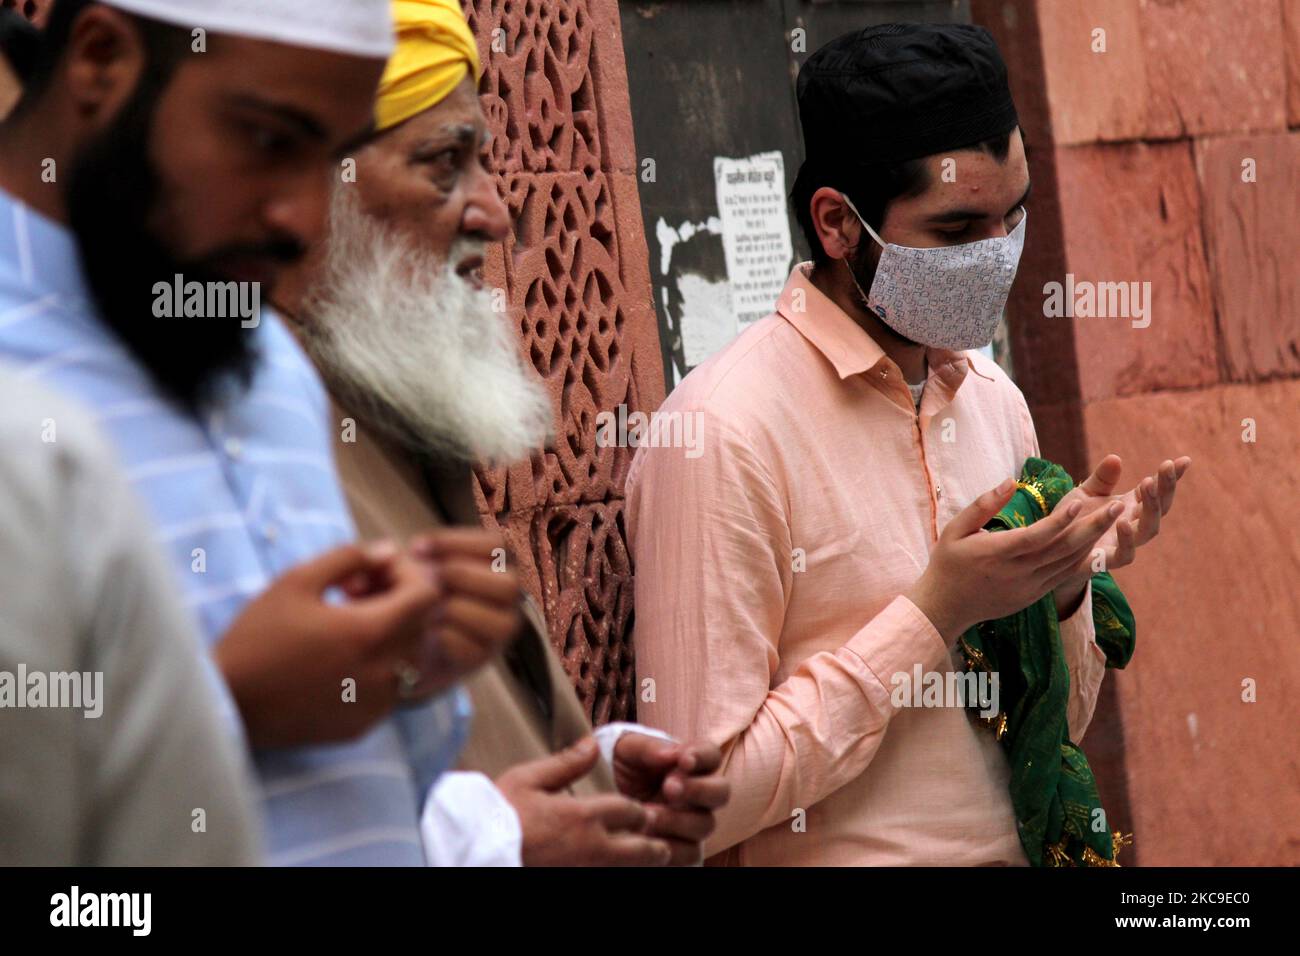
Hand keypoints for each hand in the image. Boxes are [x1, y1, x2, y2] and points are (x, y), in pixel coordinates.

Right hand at [215, 541, 443, 748]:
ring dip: (389, 635)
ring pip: (408, 658)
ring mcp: (375, 704)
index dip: (407, 575)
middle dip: (397, 601)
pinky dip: (377, 668)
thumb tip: (387, 551)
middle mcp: (384, 673)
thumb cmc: (257, 637)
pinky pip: (389, 689)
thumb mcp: (296, 582)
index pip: (427, 596)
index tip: (374, 571)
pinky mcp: (362, 726)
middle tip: (354, 592)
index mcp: (371, 633)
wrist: (225, 704)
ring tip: (344, 625)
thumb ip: (348, 558)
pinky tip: (338, 661)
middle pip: (421, 625)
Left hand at [407, 528, 525, 692]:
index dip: (458, 542)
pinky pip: (475, 650)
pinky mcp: (482, 657)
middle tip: (429, 577)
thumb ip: (399, 560)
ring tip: (426, 607)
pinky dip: (447, 639)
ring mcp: (498, 630)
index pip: (498, 546)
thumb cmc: (407, 595)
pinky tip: (424, 631)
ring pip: (500, 622)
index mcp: (495, 564)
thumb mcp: (402, 570)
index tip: (416, 547)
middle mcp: (506, 597)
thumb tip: (395, 555)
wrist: (402, 643)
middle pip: (509, 585)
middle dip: (464, 576)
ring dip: (458, 610)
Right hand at [496, 738, 673, 865]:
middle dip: (654, 845)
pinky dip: (618, 874)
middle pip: (642, 849)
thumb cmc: (497, 814)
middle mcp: (592, 847)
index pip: (630, 811)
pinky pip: (609, 879)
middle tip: (659, 845)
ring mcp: (586, 871)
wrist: (475, 852)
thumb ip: (567, 762)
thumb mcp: (529, 778)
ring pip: (630, 870)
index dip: (637, 811)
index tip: (638, 812)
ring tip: (648, 861)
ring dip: (641, 865)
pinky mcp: (576, 882)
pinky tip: (616, 869)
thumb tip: (593, 744)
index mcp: (583, 815)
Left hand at [611, 733, 730, 865]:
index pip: (711, 755)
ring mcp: (691, 823)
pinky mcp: (681, 849)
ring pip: (705, 825)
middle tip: (669, 789)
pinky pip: (690, 854)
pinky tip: (647, 838)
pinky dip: (670, 847)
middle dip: (698, 789)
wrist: (597, 799)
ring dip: (677, 820)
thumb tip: (670, 755)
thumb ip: (648, 748)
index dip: (703, 757)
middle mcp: (697, 793)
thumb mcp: (626, 750)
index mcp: (689, 763)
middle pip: (721, 792)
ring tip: (647, 816)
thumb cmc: (618, 768)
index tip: (684, 761)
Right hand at [906, 478, 1123, 642]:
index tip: (1080, 501)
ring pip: (1069, 563)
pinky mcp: (1034, 595)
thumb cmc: (947, 563)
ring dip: (1095, 540)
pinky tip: (1100, 543)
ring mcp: (1029, 587)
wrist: (945, 608)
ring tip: (1115, 517)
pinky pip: (1065, 576)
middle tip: (1119, 505)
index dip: (1060, 520)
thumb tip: (1010, 482)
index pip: (1036, 537)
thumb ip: (983, 505)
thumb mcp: (954, 529)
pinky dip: (1084, 560)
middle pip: (1062, 549)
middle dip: (1093, 526)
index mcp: (997, 554)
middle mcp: (1018, 572)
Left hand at [1053, 455, 1191, 593]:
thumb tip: (1115, 457)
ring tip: (1148, 484)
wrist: (1054, 549)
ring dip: (1152, 508)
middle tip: (1166, 467)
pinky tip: (1123, 521)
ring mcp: (1123, 542)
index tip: (1184, 460)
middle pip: (1159, 508)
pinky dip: (1127, 539)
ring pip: (1149, 530)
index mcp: (1130, 506)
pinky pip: (1125, 554)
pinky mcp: (1107, 560)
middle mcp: (1132, 524)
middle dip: (1165, 487)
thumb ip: (1101, 478)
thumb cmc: (1075, 520)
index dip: (1170, 477)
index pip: (1156, 490)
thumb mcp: (1085, 493)